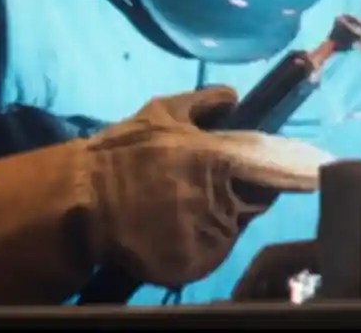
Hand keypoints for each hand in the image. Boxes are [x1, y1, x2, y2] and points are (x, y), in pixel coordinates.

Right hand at [86, 87, 333, 287]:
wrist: (82, 203)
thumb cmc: (122, 154)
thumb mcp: (162, 113)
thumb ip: (204, 102)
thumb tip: (234, 96)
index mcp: (220, 162)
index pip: (271, 172)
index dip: (274, 173)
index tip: (278, 173)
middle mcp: (222, 202)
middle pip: (254, 203)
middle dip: (241, 196)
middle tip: (211, 191)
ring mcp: (209, 237)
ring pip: (232, 230)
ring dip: (219, 222)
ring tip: (184, 212)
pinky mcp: (194, 264)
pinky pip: (210, 254)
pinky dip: (200, 246)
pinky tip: (175, 233)